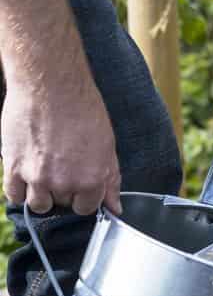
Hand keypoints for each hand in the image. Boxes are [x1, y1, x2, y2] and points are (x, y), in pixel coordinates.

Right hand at [1, 78, 120, 214]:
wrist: (50, 86)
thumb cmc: (83, 111)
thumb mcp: (108, 147)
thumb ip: (110, 181)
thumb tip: (115, 208)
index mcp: (91, 180)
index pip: (85, 208)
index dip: (83, 197)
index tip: (79, 186)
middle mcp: (64, 183)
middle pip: (62, 203)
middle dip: (63, 191)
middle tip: (61, 168)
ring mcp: (36, 177)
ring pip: (38, 204)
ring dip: (42, 194)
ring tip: (43, 174)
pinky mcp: (13, 166)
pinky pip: (13, 195)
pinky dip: (19, 190)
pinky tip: (26, 177)